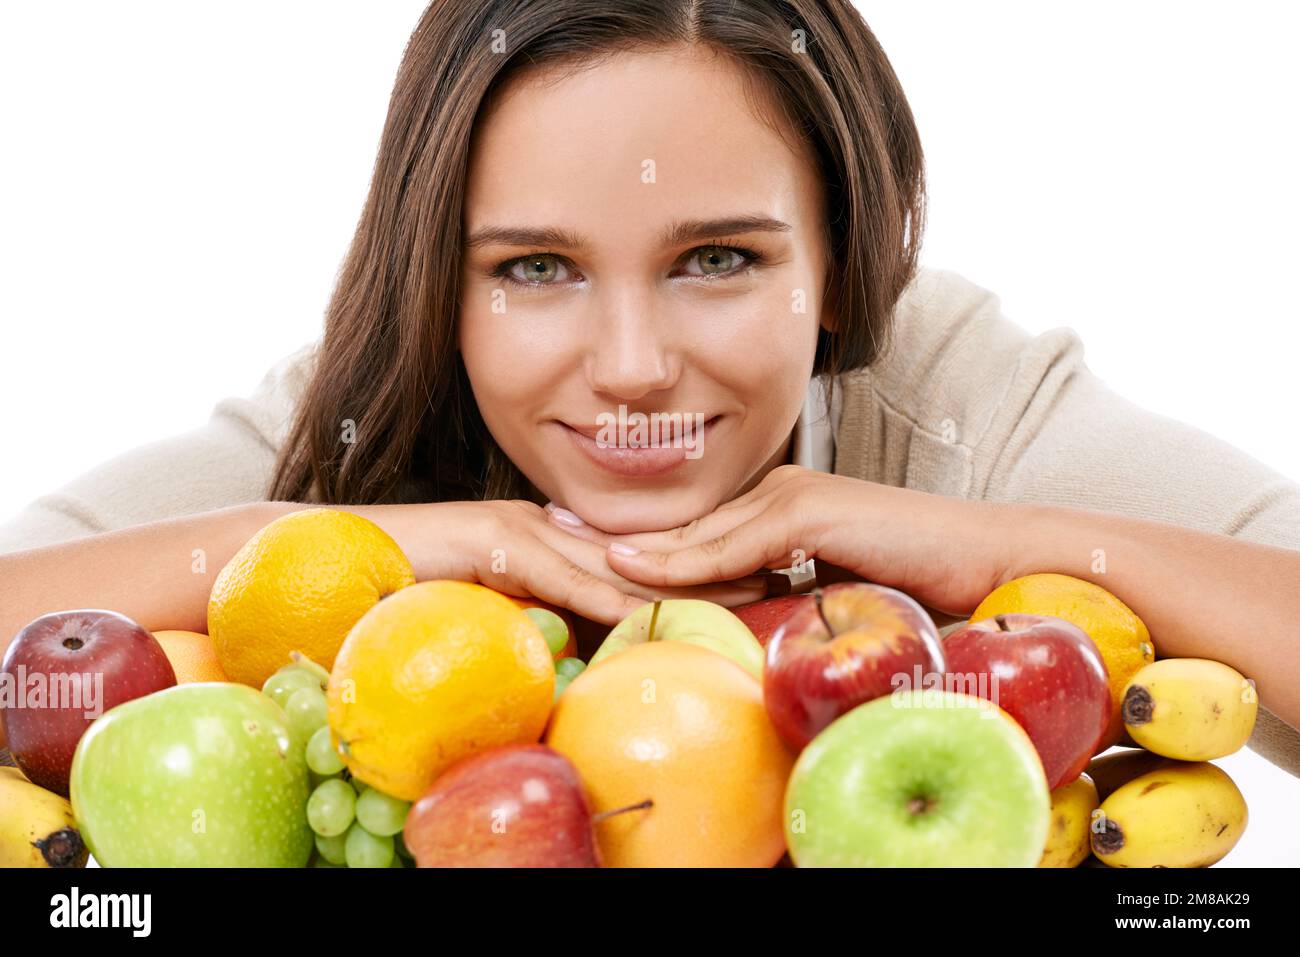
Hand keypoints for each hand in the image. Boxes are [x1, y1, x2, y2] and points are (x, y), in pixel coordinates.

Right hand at [350, 499, 764, 624]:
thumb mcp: (492, 606)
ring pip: (617, 560)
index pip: (633, 558)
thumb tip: (578, 652)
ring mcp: (525, 529)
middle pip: (643, 553)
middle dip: (710, 568)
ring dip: (681, 581)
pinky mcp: (498, 542)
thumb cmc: (412, 592)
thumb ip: (538, 617)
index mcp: (550, 538)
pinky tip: (650, 614)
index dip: (691, 570)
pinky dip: (609, 597)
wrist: (343, 562)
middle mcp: (547, 527)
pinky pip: (564, 577)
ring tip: (744, 593)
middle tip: (776, 577)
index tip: (748, 580)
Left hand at [586, 465, 1016, 617]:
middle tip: (534, 542)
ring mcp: (787, 496)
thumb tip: (735, 636)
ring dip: (627, 553)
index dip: (628, 549)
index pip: (688, 537)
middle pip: (676, 530)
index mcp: (771, 511)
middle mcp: (770, 495)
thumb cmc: (913, 587)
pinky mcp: (807, 509)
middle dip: (607, 542)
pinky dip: (677, 561)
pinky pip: (729, 542)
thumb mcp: (825, 599)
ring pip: (692, 535)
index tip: (567, 556)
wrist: (985, 563)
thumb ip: (777, 603)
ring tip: (559, 559)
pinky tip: (627, 570)